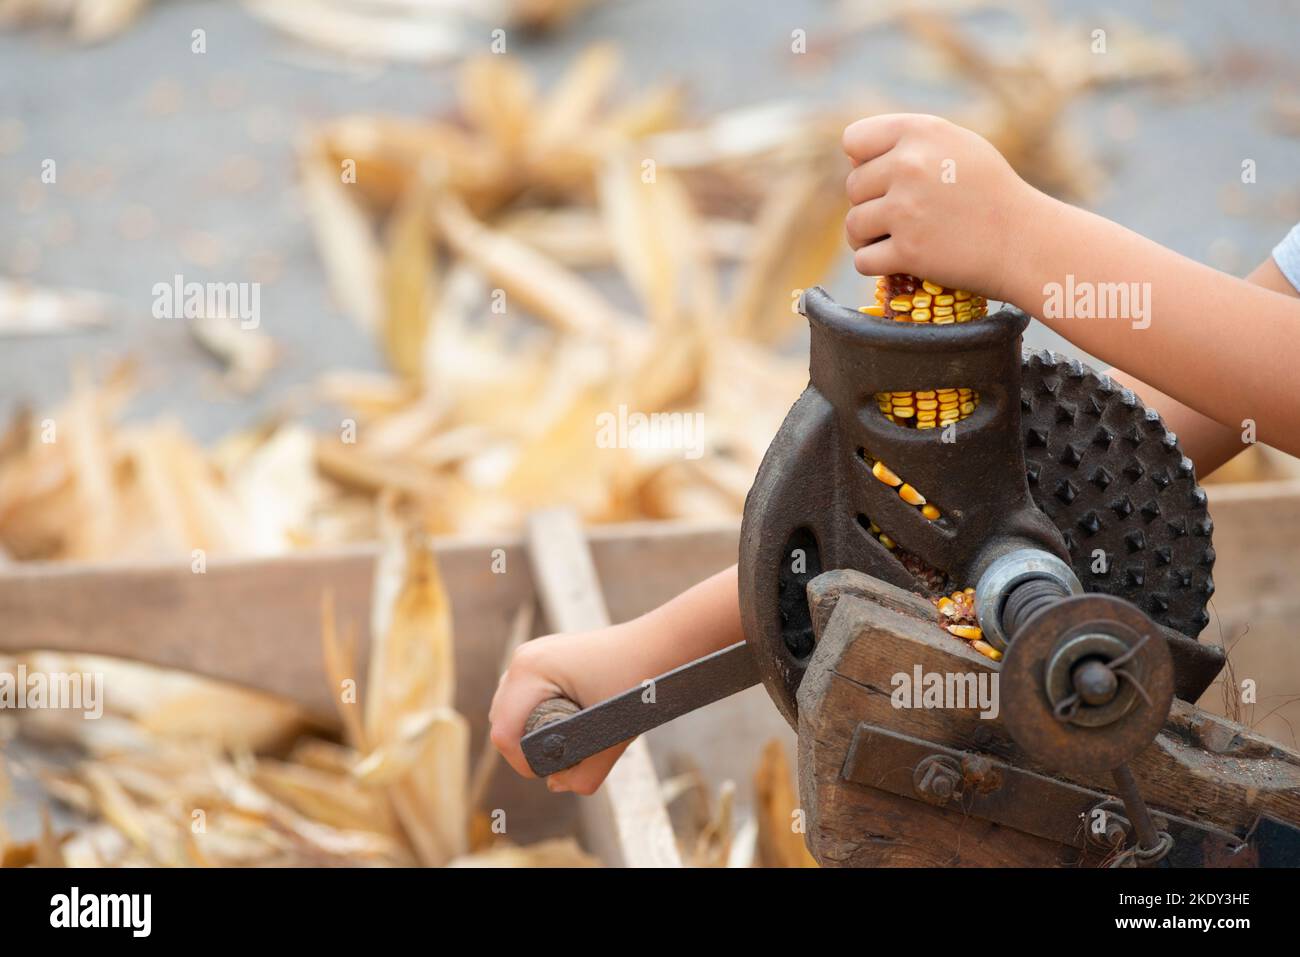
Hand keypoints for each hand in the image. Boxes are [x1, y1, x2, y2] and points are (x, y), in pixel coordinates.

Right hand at [489, 627, 634, 795]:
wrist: (658, 645)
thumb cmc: (636, 683)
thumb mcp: (610, 736)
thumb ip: (584, 773)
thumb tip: (554, 785)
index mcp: (530, 671)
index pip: (504, 734)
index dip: (524, 763)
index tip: (553, 773)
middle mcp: (523, 659)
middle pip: (501, 722)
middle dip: (525, 749)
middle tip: (559, 762)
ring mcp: (530, 655)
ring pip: (509, 709)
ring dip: (527, 731)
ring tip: (560, 744)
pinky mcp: (543, 657)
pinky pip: (522, 695)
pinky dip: (534, 714)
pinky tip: (560, 723)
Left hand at [842, 113, 1047, 302]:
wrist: (1026, 242)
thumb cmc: (990, 194)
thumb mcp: (957, 147)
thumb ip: (907, 145)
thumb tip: (851, 161)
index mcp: (921, 131)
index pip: (854, 140)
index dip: (865, 161)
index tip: (888, 179)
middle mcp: (909, 165)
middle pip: (852, 187)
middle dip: (872, 203)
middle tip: (908, 216)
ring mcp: (906, 209)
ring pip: (853, 226)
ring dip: (870, 238)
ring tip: (902, 238)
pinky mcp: (907, 251)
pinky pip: (862, 261)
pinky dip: (877, 266)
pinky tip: (902, 260)